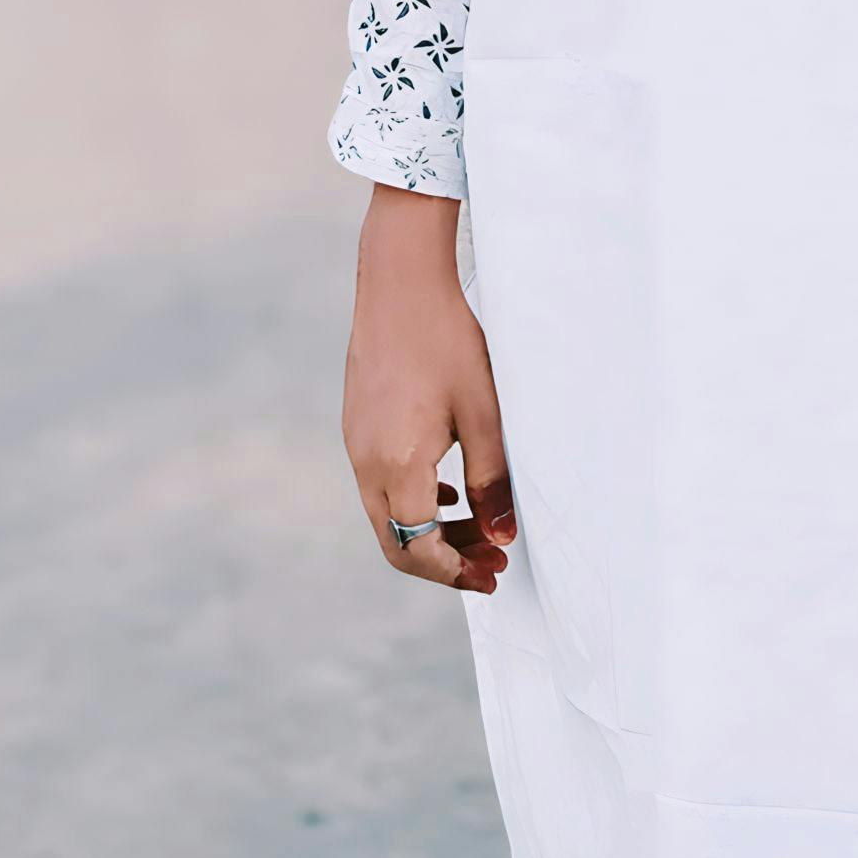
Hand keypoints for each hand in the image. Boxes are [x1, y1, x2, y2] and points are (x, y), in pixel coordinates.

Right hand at [342, 185, 515, 594]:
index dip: (455, 573)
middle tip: (491, 562)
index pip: (419, 548)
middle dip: (444, 561)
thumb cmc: (446, 341)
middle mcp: (366, 461)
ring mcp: (355, 443)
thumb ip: (492, 481)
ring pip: (389, 514)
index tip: (492, 575)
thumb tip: (502, 535)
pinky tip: (450, 489)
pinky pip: (380, 484)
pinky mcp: (356, 425)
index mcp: (397, 464)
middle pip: (398, 541)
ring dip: (431, 531)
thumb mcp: (482, 413)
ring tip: (480, 526)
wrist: (400, 281)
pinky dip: (415, 501)